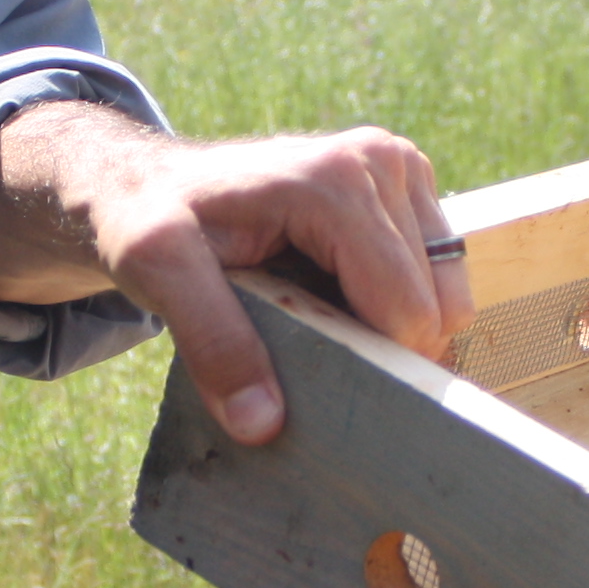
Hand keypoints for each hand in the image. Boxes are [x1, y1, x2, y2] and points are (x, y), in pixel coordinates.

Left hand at [0, 105, 474, 444]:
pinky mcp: (404, 186)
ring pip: (443, 296)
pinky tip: (333, 296)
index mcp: (337, 182)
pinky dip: (393, 304)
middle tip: (303, 347)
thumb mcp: (158, 275)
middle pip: (432, 307)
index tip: (312, 383)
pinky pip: (435, 277)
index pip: (404, 310)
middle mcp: (381, 162)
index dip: (369, 366)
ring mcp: (398, 169)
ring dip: (387, 326)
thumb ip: (213, 343)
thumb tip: (263, 425)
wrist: (145, 182)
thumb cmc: (147, 220)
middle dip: (379, 348)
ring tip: (315, 316)